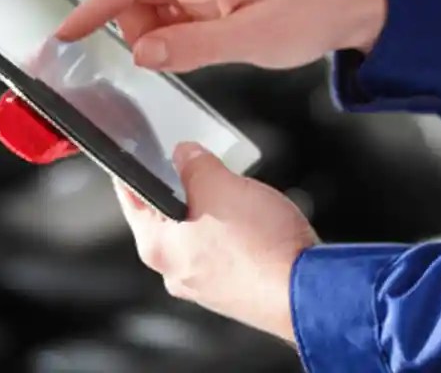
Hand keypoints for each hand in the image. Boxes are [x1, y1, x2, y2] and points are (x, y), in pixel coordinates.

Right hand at [56, 0, 386, 71]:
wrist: (351, 2)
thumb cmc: (313, 11)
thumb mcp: (254, 39)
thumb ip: (193, 47)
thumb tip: (144, 54)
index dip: (93, 8)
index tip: (66, 34)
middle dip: (134, 28)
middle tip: (167, 58)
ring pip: (150, 4)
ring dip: (158, 34)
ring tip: (201, 51)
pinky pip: (173, 11)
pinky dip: (174, 34)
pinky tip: (202, 46)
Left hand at [115, 142, 317, 341]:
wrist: (309, 290)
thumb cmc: (260, 247)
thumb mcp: (219, 184)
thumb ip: (194, 163)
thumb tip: (185, 154)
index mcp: (159, 248)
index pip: (132, 198)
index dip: (134, 168)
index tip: (136, 151)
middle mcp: (177, 272)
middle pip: (168, 215)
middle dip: (185, 185)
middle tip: (199, 163)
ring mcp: (208, 284)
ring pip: (200, 232)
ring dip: (216, 208)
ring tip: (237, 193)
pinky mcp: (237, 289)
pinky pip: (226, 249)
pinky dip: (236, 231)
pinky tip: (255, 220)